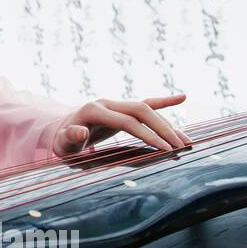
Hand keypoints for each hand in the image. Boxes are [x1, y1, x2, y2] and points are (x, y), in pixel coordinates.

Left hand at [50, 92, 192, 157]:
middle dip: (163, 129)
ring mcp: (115, 104)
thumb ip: (70, 138)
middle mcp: (107, 103)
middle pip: (141, 111)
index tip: (165, 149)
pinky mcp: (122, 108)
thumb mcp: (62, 144)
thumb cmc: (61, 142)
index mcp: (93, 110)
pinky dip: (164, 102)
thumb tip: (80, 131)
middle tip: (181, 147)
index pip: (127, 122)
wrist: (59, 130)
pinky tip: (182, 97)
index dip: (147, 135)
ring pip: (147, 109)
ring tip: (187, 142)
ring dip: (168, 124)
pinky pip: (146, 103)